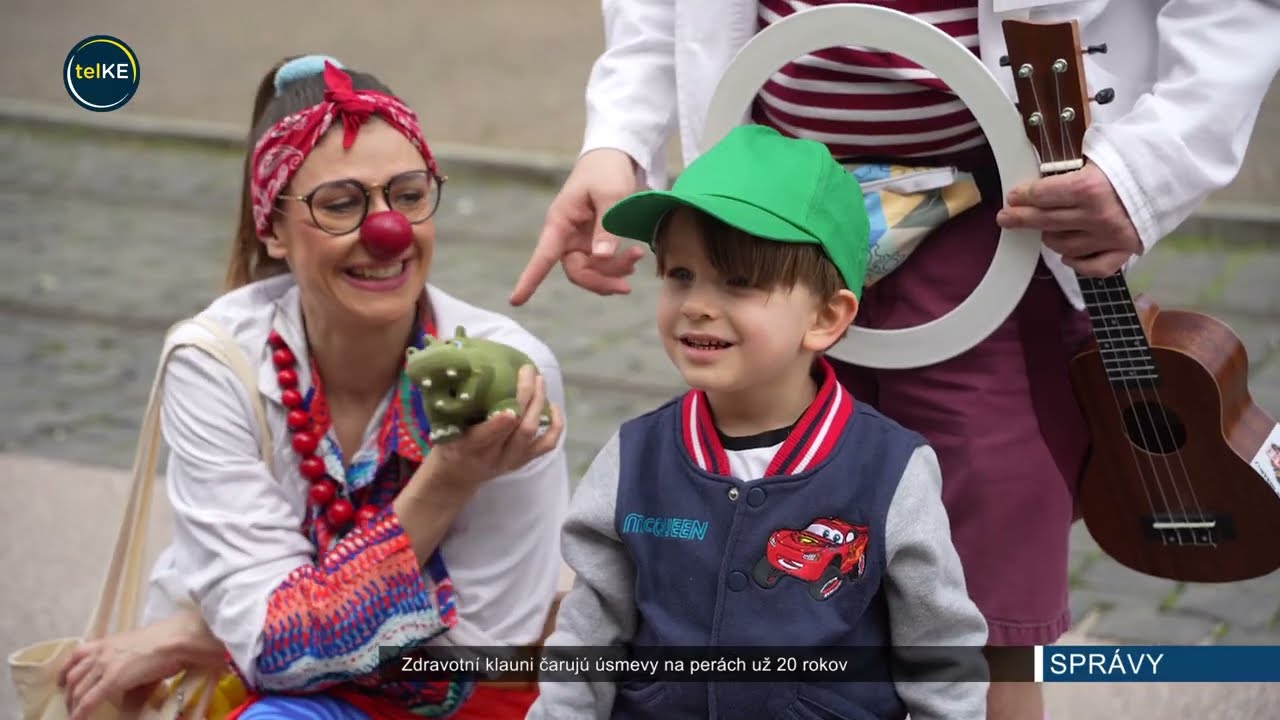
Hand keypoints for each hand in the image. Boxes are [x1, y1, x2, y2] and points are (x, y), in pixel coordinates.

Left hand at [57, 615, 194, 719]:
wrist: (174, 640)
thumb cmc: (165, 641)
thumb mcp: (138, 649)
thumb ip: (126, 664)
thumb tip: (127, 687)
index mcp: (106, 643)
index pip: (76, 655)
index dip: (65, 671)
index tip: (63, 681)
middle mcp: (100, 653)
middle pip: (73, 676)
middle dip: (68, 693)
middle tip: (70, 704)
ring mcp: (104, 666)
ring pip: (77, 689)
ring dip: (73, 704)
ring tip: (74, 714)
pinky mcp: (112, 680)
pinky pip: (88, 700)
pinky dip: (80, 712)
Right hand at [418, 365, 563, 493]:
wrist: (456, 476)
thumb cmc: (449, 445)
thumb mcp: (444, 430)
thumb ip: (456, 409)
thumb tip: (470, 371)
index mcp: (470, 447)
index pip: (486, 436)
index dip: (499, 423)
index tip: (508, 409)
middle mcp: (495, 456)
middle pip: (518, 428)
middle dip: (526, 396)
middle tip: (527, 370)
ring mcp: (512, 459)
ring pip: (532, 432)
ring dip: (539, 403)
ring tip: (539, 380)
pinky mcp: (525, 460)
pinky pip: (547, 444)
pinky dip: (556, 425)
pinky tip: (553, 406)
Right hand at [509, 148, 647, 304]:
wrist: (613, 157)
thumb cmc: (606, 171)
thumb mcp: (610, 194)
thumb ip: (606, 225)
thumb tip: (601, 257)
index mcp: (560, 221)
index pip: (542, 256)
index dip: (530, 279)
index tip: (516, 300)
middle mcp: (566, 235)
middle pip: (576, 271)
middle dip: (601, 280)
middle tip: (628, 284)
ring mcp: (579, 240)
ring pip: (591, 271)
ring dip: (613, 273)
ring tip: (636, 257)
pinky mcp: (593, 241)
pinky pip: (601, 265)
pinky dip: (616, 267)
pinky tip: (632, 260)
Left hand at [995, 161, 1142, 276]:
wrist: (1180, 168)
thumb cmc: (1137, 155)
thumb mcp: (1100, 152)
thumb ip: (1071, 168)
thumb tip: (1039, 178)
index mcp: (1088, 187)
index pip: (1042, 195)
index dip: (1023, 196)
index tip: (1012, 196)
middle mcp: (1097, 215)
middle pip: (1046, 221)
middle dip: (1021, 218)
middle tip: (1006, 218)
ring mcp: (1110, 236)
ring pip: (1063, 245)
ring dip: (1049, 236)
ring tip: (1044, 228)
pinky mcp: (1125, 249)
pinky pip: (1093, 267)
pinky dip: (1077, 263)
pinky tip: (1067, 255)